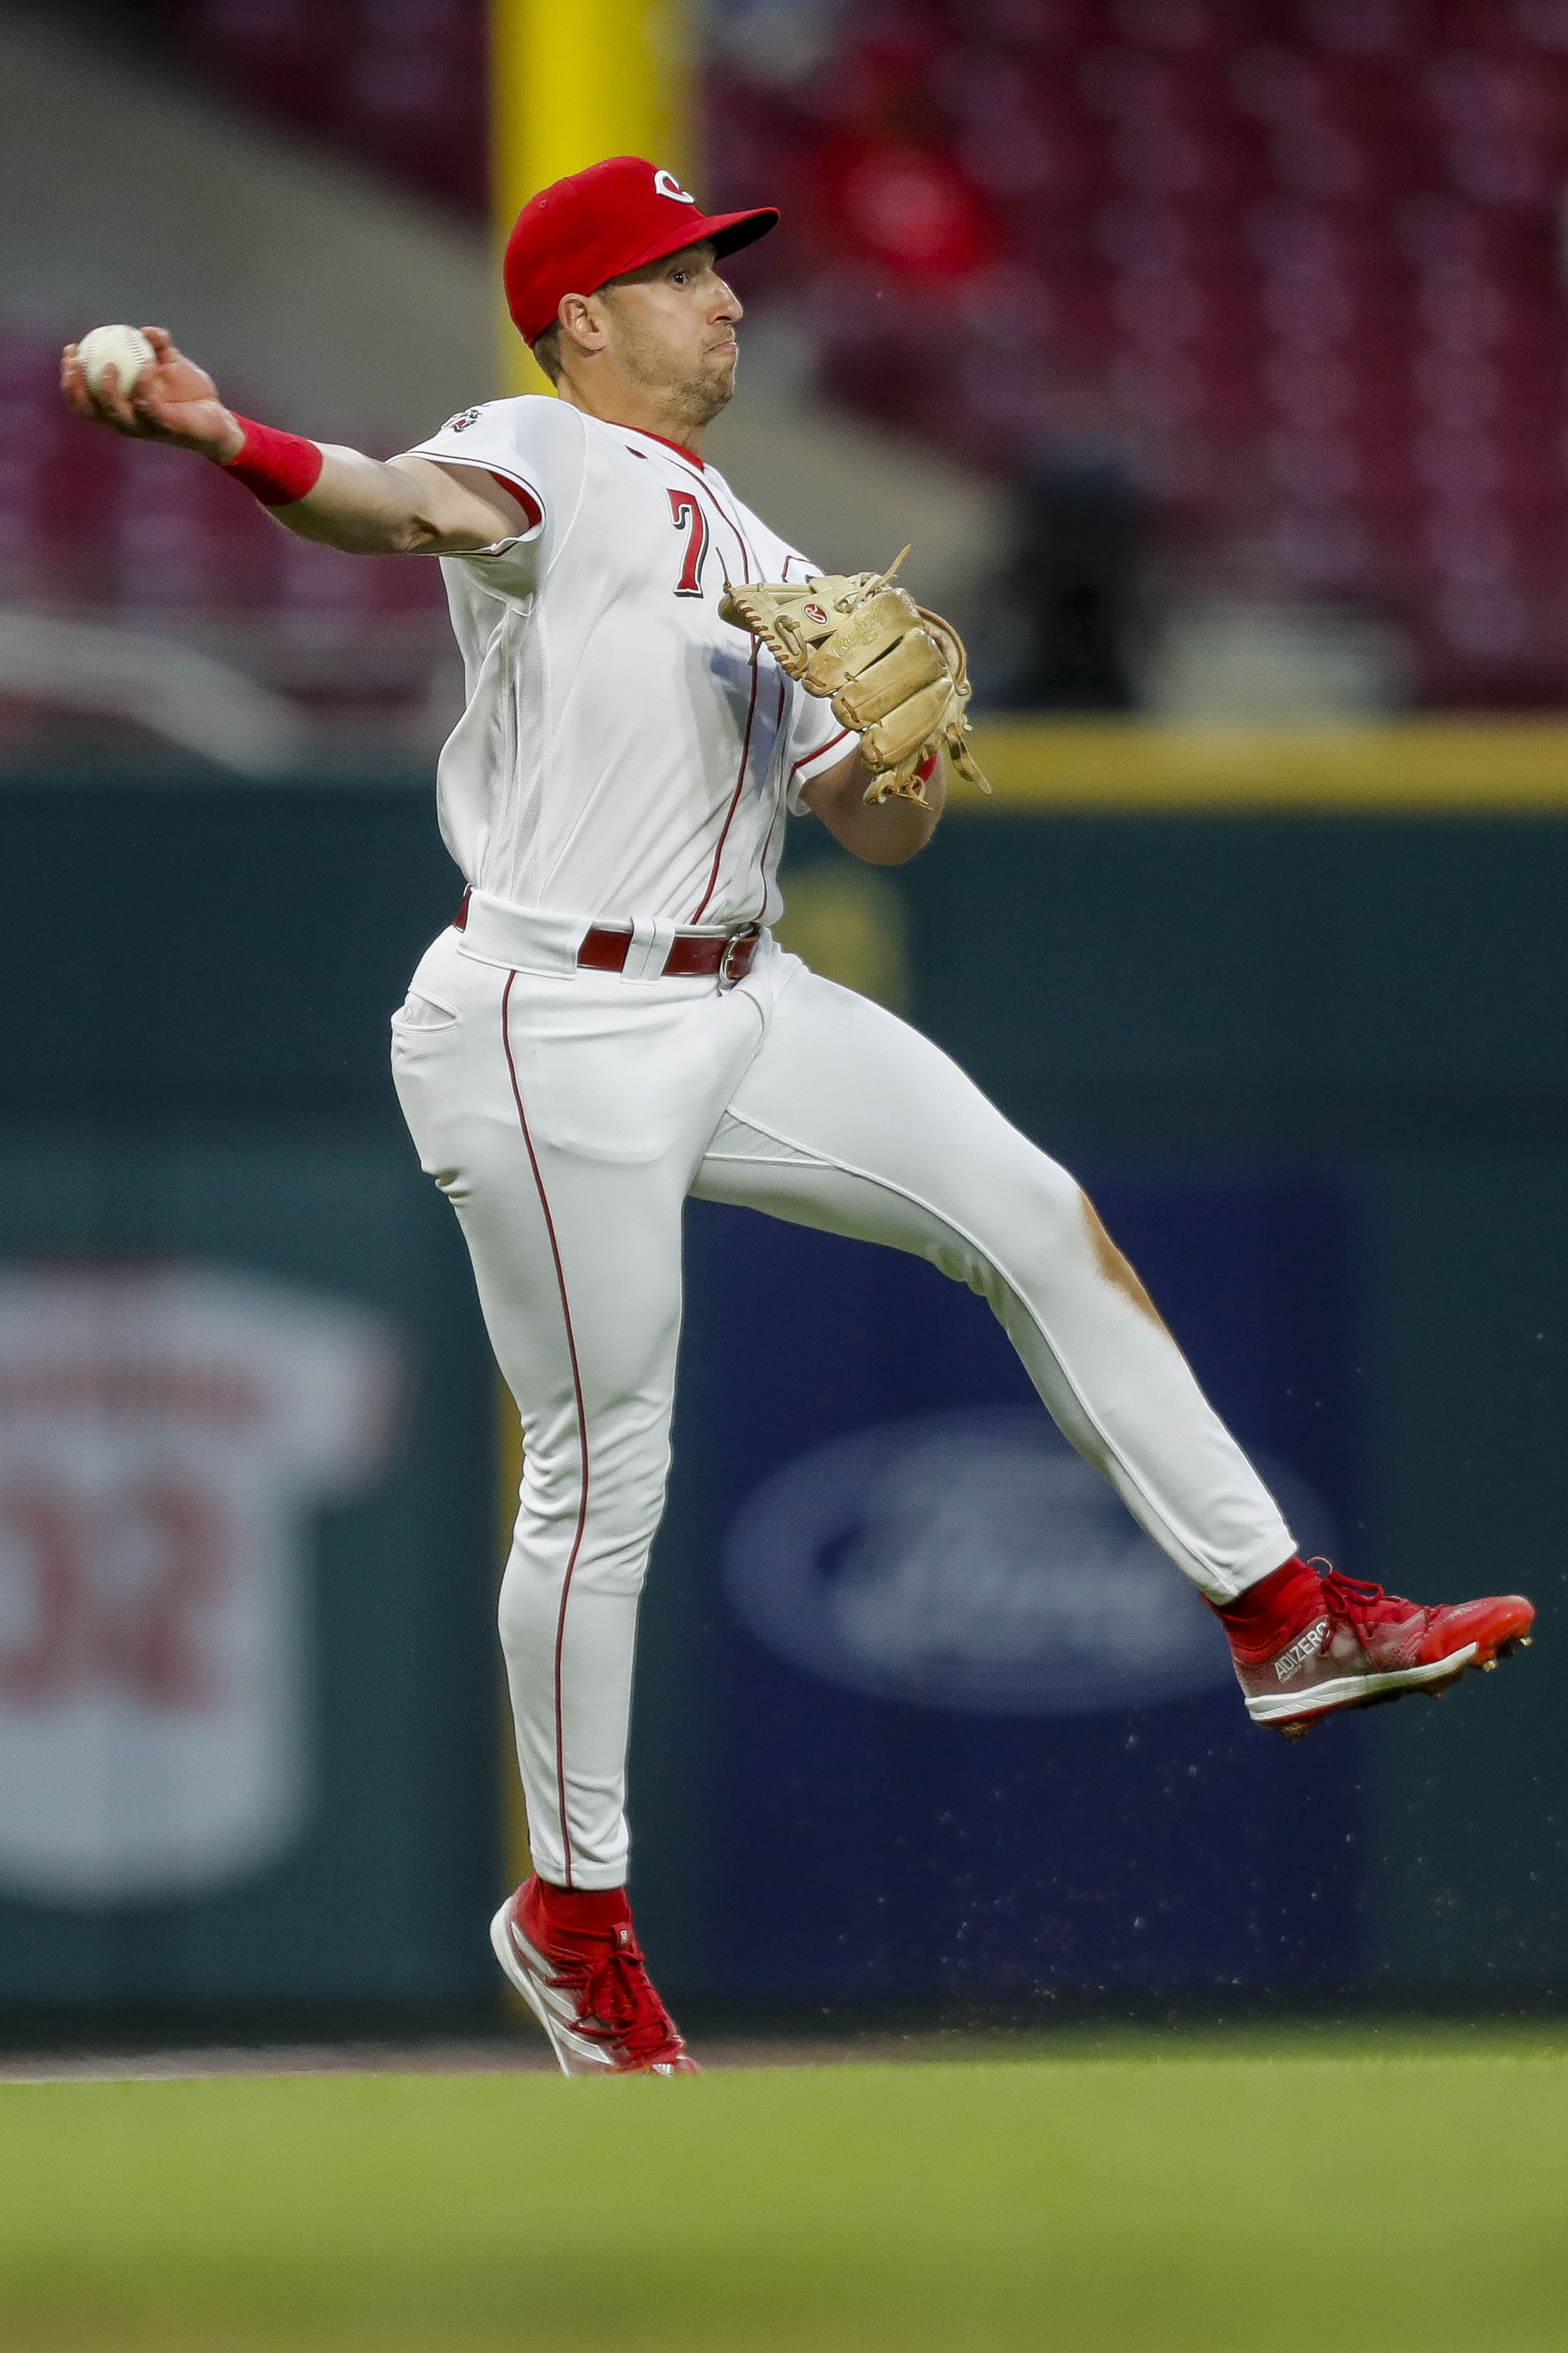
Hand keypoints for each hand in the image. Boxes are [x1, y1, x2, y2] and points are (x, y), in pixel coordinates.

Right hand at [59, 326, 242, 461]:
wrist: (218, 417)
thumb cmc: (189, 393)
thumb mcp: (172, 365)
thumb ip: (159, 347)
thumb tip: (145, 330)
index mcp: (120, 408)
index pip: (84, 402)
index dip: (70, 380)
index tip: (71, 351)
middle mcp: (127, 422)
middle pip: (90, 411)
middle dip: (76, 388)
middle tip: (77, 360)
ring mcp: (145, 428)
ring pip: (116, 413)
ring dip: (108, 389)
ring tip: (111, 364)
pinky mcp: (166, 428)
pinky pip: (149, 405)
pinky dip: (145, 383)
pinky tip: (148, 364)